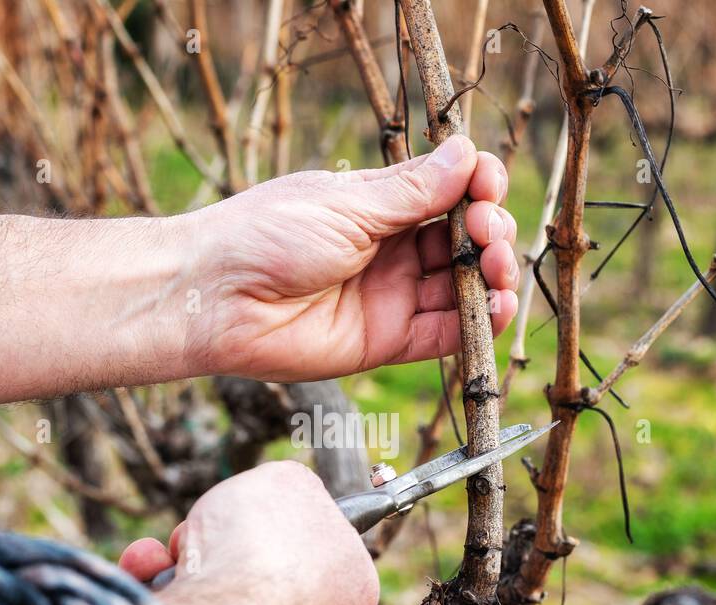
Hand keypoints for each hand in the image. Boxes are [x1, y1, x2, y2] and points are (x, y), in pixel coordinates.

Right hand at [120, 460, 377, 604]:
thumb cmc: (264, 551)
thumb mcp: (286, 482)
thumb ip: (288, 483)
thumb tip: (279, 494)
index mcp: (351, 588)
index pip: (315, 546)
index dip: (277, 516)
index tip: (257, 510)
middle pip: (252, 569)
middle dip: (210, 541)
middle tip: (200, 530)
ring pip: (208, 595)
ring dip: (173, 565)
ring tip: (165, 557)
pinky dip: (157, 596)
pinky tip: (149, 580)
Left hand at [182, 135, 518, 381]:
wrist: (216, 298)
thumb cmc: (266, 236)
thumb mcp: (346, 204)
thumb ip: (411, 191)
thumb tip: (467, 152)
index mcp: (377, 206)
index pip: (446, 192)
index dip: (475, 186)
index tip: (485, 183)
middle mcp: (389, 250)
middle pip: (462, 240)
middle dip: (489, 230)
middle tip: (485, 228)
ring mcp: (390, 296)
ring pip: (462, 286)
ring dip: (493, 275)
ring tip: (498, 265)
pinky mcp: (387, 341)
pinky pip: (444, 334)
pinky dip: (477, 324)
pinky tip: (497, 308)